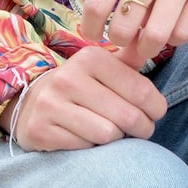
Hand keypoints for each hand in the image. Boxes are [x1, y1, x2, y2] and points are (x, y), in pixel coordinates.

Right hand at [2, 48, 167, 149]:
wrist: (31, 105)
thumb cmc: (80, 87)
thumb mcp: (102, 67)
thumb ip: (129, 59)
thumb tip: (149, 40)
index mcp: (90, 58)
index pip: (141, 89)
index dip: (156, 107)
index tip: (156, 113)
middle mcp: (68, 78)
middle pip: (128, 116)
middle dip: (143, 128)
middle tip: (142, 129)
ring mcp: (51, 105)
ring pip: (108, 134)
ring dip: (117, 139)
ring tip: (115, 132)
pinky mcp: (41, 131)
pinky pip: (86, 148)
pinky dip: (93, 148)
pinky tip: (89, 139)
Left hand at [80, 0, 187, 69]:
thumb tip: (104, 24)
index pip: (97, 5)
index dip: (91, 29)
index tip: (95, 34)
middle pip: (124, 28)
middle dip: (120, 42)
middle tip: (124, 40)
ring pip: (155, 38)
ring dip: (146, 49)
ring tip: (145, 44)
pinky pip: (184, 33)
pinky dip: (173, 39)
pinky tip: (170, 28)